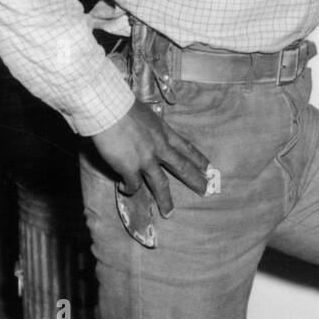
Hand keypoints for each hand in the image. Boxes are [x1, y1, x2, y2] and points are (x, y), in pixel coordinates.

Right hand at [92, 100, 209, 216]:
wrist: (109, 108)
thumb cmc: (122, 106)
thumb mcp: (145, 114)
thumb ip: (148, 127)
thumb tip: (144, 131)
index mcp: (163, 131)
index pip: (186, 147)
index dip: (198, 159)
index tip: (209, 168)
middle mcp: (159, 146)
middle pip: (181, 167)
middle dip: (194, 180)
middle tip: (205, 190)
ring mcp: (146, 159)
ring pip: (160, 184)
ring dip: (165, 200)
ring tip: (169, 212)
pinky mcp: (130, 167)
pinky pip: (133, 185)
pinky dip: (129, 189)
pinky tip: (125, 189)